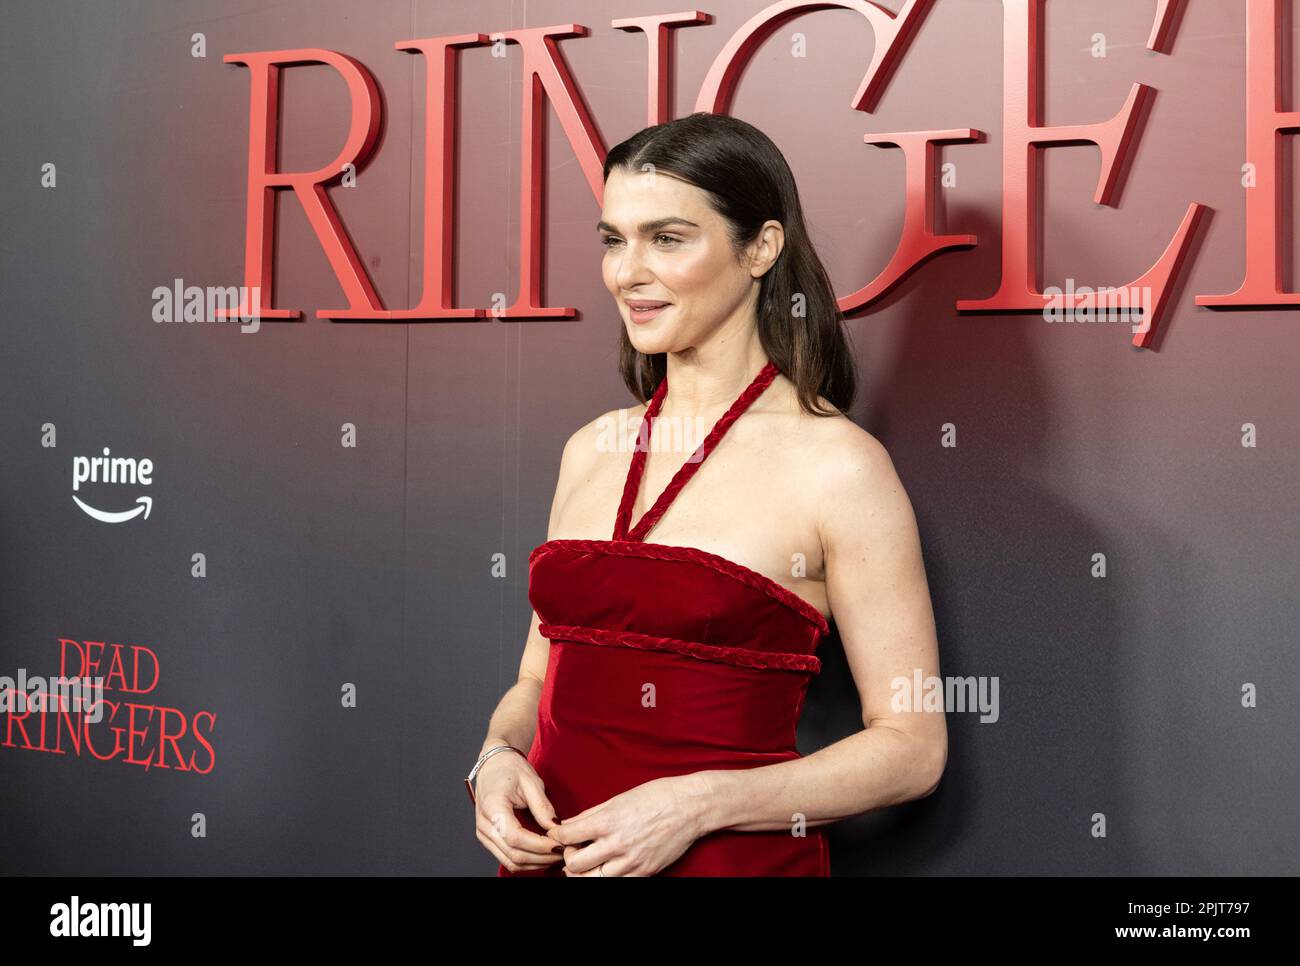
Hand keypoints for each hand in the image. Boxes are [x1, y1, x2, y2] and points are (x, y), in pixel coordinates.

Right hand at [473, 750, 563, 871]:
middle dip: (541, 858)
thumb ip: (543, 807)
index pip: (515, 838)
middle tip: (564, 852)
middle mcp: (484, 824)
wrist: (494, 764)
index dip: (539, 846)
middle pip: (513, 854)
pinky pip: (507, 857)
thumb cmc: (511, 769)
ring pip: (510, 861)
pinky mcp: (488, 838)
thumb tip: (556, 829)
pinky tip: (543, 854)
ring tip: (556, 855)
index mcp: (492, 807)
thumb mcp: (531, 781)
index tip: (560, 845)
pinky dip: (527, 860)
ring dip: (535, 863)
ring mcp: (483, 834)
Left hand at [546, 774, 709, 876]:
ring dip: (584, 872)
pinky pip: (616, 883)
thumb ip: (590, 814)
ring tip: (589, 862)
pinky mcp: (644, 872)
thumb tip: (567, 824)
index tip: (559, 834)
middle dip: (567, 858)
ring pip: (592, 880)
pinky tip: (608, 866)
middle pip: (574, 864)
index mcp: (608, 821)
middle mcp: (617, 844)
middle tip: (574, 850)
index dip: (558, 836)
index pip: (567, 836)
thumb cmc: (656, 796)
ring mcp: (631, 862)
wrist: (691, 807)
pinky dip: (606, 877)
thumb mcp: (618, 798)